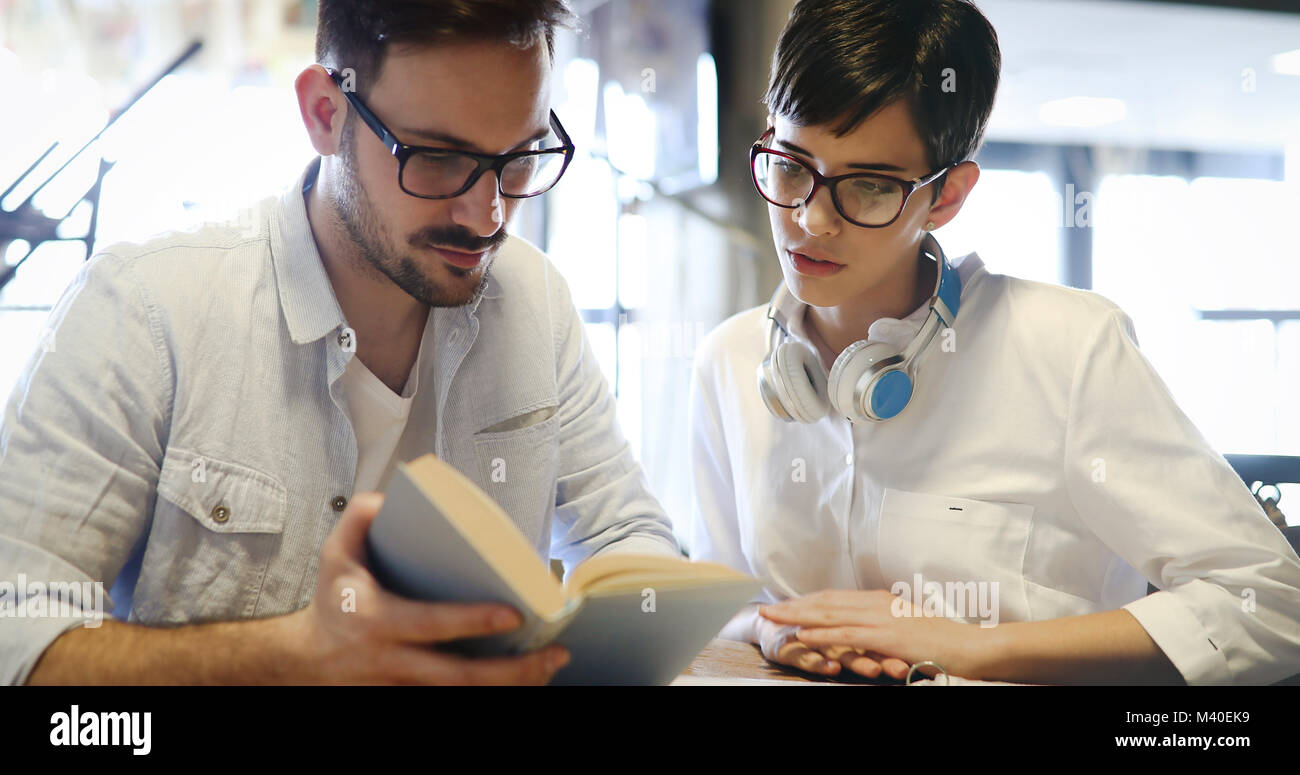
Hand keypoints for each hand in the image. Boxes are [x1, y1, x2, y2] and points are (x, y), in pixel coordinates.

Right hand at [280, 492, 569, 684]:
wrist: (307, 660)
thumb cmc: (334, 601)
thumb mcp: (334, 554)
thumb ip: (359, 517)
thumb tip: (392, 496)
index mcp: (376, 621)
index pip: (430, 624)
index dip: (472, 622)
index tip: (512, 614)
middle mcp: (391, 661)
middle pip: (458, 677)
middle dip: (511, 671)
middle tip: (553, 653)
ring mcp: (402, 687)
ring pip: (462, 695)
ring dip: (512, 685)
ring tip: (550, 665)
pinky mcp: (410, 699)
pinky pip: (457, 700)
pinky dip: (494, 693)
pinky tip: (527, 681)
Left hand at [760, 589, 987, 680]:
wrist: (972, 647)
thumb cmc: (942, 643)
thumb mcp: (905, 630)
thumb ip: (881, 628)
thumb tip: (862, 634)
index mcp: (880, 601)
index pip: (834, 598)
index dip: (806, 601)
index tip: (783, 605)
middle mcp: (877, 604)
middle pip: (825, 602)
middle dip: (793, 605)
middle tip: (765, 608)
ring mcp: (881, 618)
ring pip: (830, 614)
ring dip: (798, 615)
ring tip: (772, 618)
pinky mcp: (887, 636)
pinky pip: (847, 634)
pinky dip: (822, 633)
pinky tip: (802, 634)